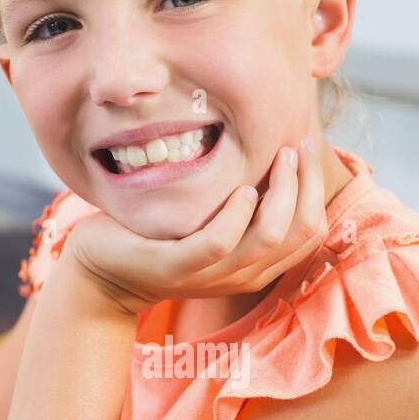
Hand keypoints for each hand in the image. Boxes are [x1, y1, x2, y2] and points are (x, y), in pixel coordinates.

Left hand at [64, 137, 328, 316]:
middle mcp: (242, 275)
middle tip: (298, 144)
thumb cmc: (159, 233)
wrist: (102, 269)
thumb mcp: (209, 219)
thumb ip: (242, 203)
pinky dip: (236, 215)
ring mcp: (210, 274)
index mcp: (256, 264)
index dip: (316, 188)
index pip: (311, 231)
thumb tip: (271, 154)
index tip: (307, 146)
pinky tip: (240, 189)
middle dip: (307, 183)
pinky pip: (219, 243)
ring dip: (281, 192)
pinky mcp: (176, 267)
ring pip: (269, 237)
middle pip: (300, 232)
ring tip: (278, 157)